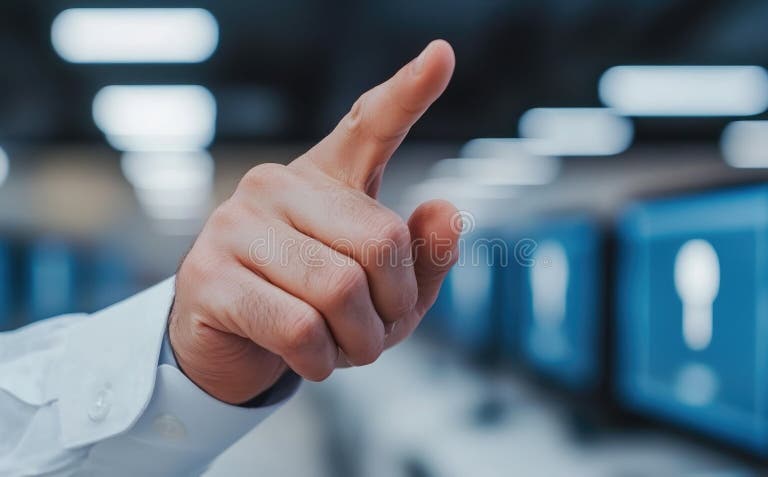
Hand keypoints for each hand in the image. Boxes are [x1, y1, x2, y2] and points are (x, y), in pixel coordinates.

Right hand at [168, 40, 459, 403]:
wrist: (232, 345)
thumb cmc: (316, 308)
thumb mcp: (383, 293)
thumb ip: (422, 256)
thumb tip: (447, 210)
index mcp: (325, 177)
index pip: (369, 124)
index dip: (409, 92)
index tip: (442, 54)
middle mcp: (276, 185)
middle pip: (380, 242)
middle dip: (394, 307)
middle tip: (377, 332)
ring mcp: (235, 226)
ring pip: (340, 289)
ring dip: (360, 341)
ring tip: (345, 349)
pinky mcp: (209, 276)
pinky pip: (298, 327)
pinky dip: (321, 360)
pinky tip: (312, 360)